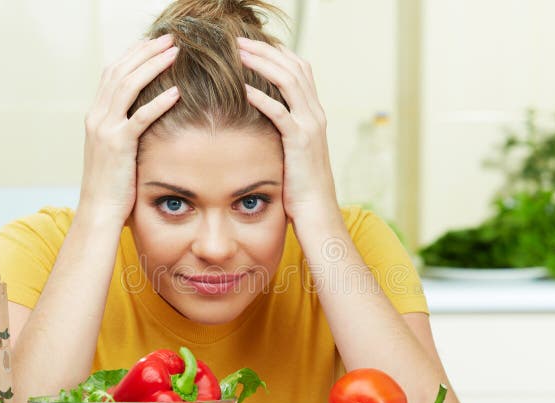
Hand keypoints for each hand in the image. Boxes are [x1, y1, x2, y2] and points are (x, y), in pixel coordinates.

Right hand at [79, 34, 179, 224]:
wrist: (98, 211)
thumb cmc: (112, 185)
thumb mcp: (115, 151)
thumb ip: (125, 130)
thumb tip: (145, 119)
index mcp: (95, 116)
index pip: (112, 73)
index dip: (133, 54)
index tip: (155, 43)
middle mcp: (96, 117)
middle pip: (120, 71)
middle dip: (145, 51)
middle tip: (170, 39)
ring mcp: (105, 130)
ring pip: (128, 86)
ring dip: (153, 66)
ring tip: (175, 53)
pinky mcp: (118, 146)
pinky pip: (140, 117)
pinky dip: (159, 101)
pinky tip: (177, 92)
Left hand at [237, 37, 339, 225]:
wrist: (316, 211)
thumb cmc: (299, 185)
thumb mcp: (292, 151)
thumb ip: (283, 130)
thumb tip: (260, 119)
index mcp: (314, 113)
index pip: (300, 69)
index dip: (278, 52)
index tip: (252, 43)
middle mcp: (316, 114)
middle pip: (294, 67)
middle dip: (266, 50)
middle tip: (238, 40)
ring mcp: (310, 126)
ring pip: (289, 81)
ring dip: (262, 64)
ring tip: (238, 53)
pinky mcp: (300, 142)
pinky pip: (280, 112)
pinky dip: (261, 97)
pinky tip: (242, 88)